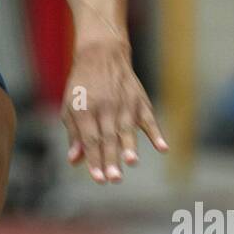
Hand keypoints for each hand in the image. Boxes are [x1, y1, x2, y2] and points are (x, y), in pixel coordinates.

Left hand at [60, 39, 166, 183]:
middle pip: (108, 137)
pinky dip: (156, 133)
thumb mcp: (71, 107)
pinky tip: (162, 148)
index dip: (94, 159)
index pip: (90, 139)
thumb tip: (75, 161)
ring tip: (131, 163)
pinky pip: (149, 118)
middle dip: (111, 159)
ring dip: (129, 146)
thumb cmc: (83, 86)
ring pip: (127, 128)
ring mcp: (124, 103)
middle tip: (114, 179)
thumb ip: (75, 135)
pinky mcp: (139, 100)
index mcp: (84, 109)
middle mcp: (104, 106)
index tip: (99, 178)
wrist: (101, 54)